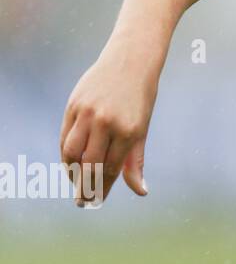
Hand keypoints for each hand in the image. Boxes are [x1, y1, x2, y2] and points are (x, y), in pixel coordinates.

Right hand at [60, 40, 156, 205]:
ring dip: (71, 172)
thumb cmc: (140, 98)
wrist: (130, 61)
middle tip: (82, 201)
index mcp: (129, 130)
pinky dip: (65, 153)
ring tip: (76, 183)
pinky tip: (70, 163)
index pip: (111, 169)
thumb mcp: (142, 127)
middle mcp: (107, 123)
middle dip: (85, 187)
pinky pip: (65, 136)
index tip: (97, 202)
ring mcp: (88, 113)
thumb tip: (141, 192)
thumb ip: (135, 161)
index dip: (103, 189)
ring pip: (71, 152)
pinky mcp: (74, 105)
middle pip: (89, 165)